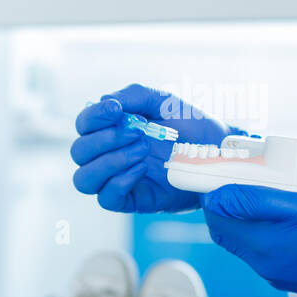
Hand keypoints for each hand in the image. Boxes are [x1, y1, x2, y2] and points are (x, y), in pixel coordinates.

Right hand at [71, 83, 241, 212]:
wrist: (218, 152)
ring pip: (84, 180)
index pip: (84, 125)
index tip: (115, 110)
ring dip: (109, 162)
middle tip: (137, 133)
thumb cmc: (191, 126)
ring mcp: (118, 179)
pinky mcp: (132, 200)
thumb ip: (134, 96)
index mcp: (113, 129)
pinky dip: (120, 182)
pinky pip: (107, 199)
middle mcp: (110, 154)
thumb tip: (103, 102)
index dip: (93, 117)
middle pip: (79, 153)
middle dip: (104, 140)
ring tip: (142, 151)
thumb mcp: (164, 102)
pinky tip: (142, 169)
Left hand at [202, 183, 296, 296]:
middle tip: (259, 172)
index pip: (216, 218)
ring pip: (254, 231)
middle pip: (231, 226)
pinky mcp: (292, 271)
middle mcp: (262, 262)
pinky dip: (282, 218)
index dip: (215, 191)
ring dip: (266, 203)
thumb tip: (218, 195)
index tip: (228, 169)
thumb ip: (258, 200)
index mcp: (260, 247)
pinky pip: (273, 240)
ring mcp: (277, 270)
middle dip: (240, 195)